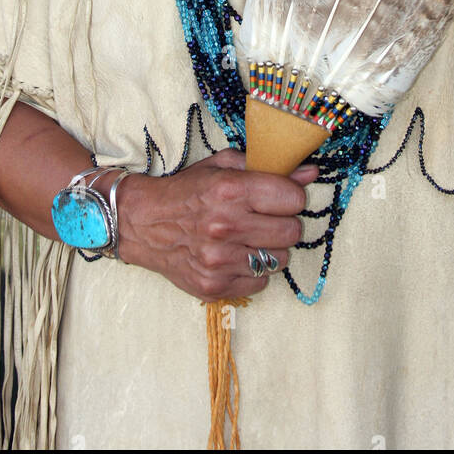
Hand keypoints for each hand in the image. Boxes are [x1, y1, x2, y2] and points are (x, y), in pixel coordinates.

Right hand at [108, 149, 318, 301]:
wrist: (142, 223)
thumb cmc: (186, 191)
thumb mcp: (223, 166)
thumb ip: (268, 167)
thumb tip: (311, 172)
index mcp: (230, 190)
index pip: (294, 199)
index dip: (291, 196)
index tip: (280, 196)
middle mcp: (226, 227)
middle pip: (292, 232)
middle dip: (284, 223)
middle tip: (265, 218)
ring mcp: (219, 261)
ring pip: (279, 260)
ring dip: (270, 249)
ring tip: (248, 238)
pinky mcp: (214, 287)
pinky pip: (260, 283)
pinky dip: (253, 271)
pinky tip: (235, 256)